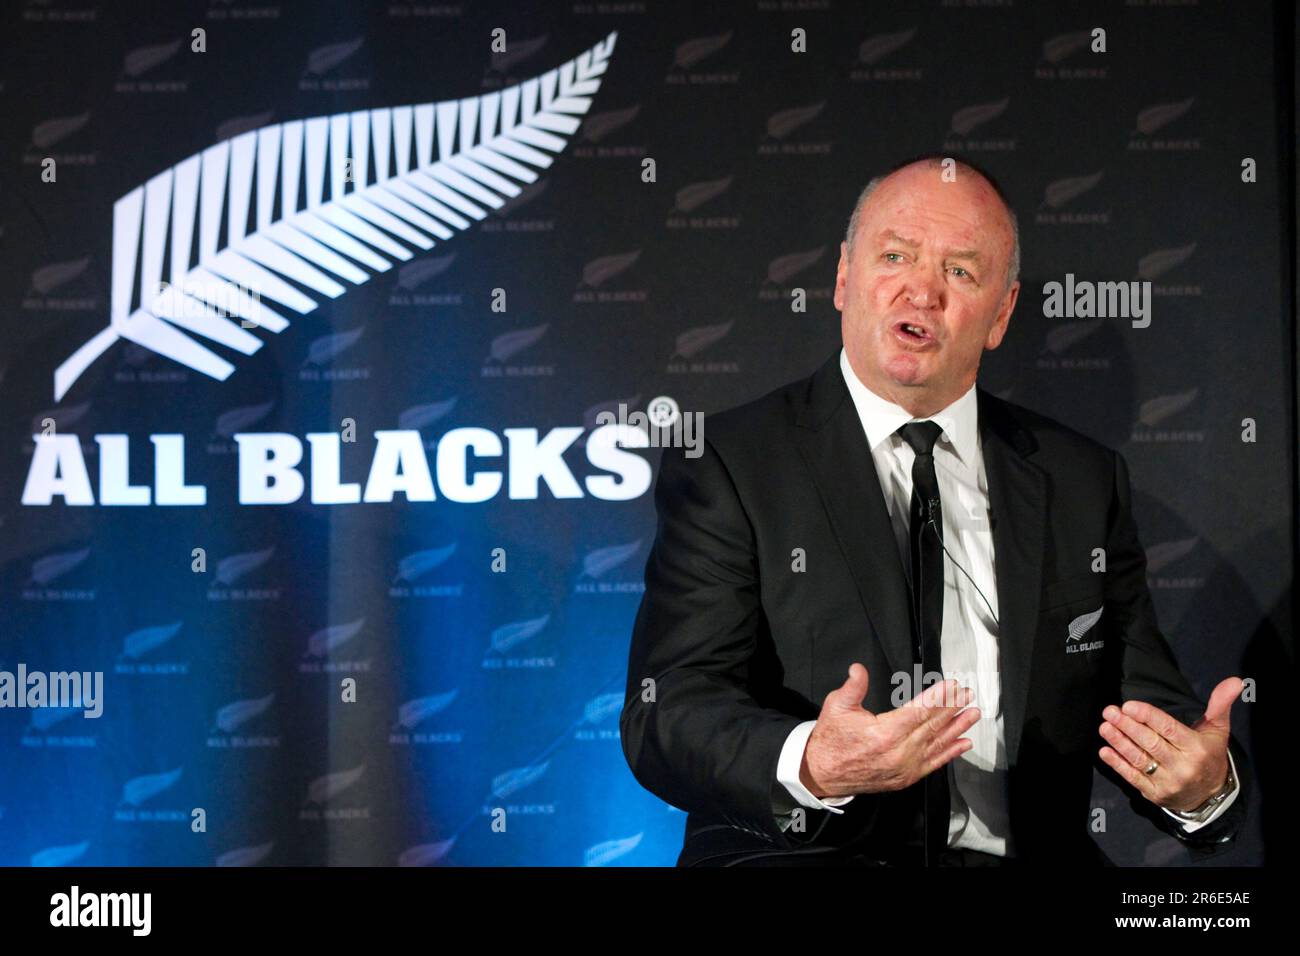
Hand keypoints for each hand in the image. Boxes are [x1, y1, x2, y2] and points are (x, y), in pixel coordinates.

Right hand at [799, 662, 979, 799]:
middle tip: (967, 694)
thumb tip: (858, 668)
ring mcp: (904, 767)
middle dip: (952, 707)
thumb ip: (852, 687)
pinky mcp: (905, 778)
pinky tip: (964, 743)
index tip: (953, 685)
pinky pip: (933, 764)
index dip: (939, 697)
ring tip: (972, 714)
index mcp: (884, 733)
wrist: (822, 773)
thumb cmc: (831, 739)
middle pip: (932, 726)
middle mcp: (898, 752)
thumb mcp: (836, 707)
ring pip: (937, 744)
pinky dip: (950, 753)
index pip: (919, 711)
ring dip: (957, 728)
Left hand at [1097, 676, 1242, 812]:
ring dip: (1119, 742)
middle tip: (1109, 712)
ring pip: (1140, 760)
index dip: (1148, 716)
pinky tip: (1105, 751)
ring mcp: (1168, 782)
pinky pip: (1133, 778)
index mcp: (1197, 748)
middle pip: (1151, 743)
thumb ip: (1220, 703)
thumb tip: (1236, 680)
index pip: (1169, 729)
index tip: (1128, 705)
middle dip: (1128, 726)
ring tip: (1104, 727)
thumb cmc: (1209, 754)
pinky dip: (1118, 764)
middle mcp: (1183, 766)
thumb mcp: (1218, 730)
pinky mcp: (1156, 793)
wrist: (1211, 795)